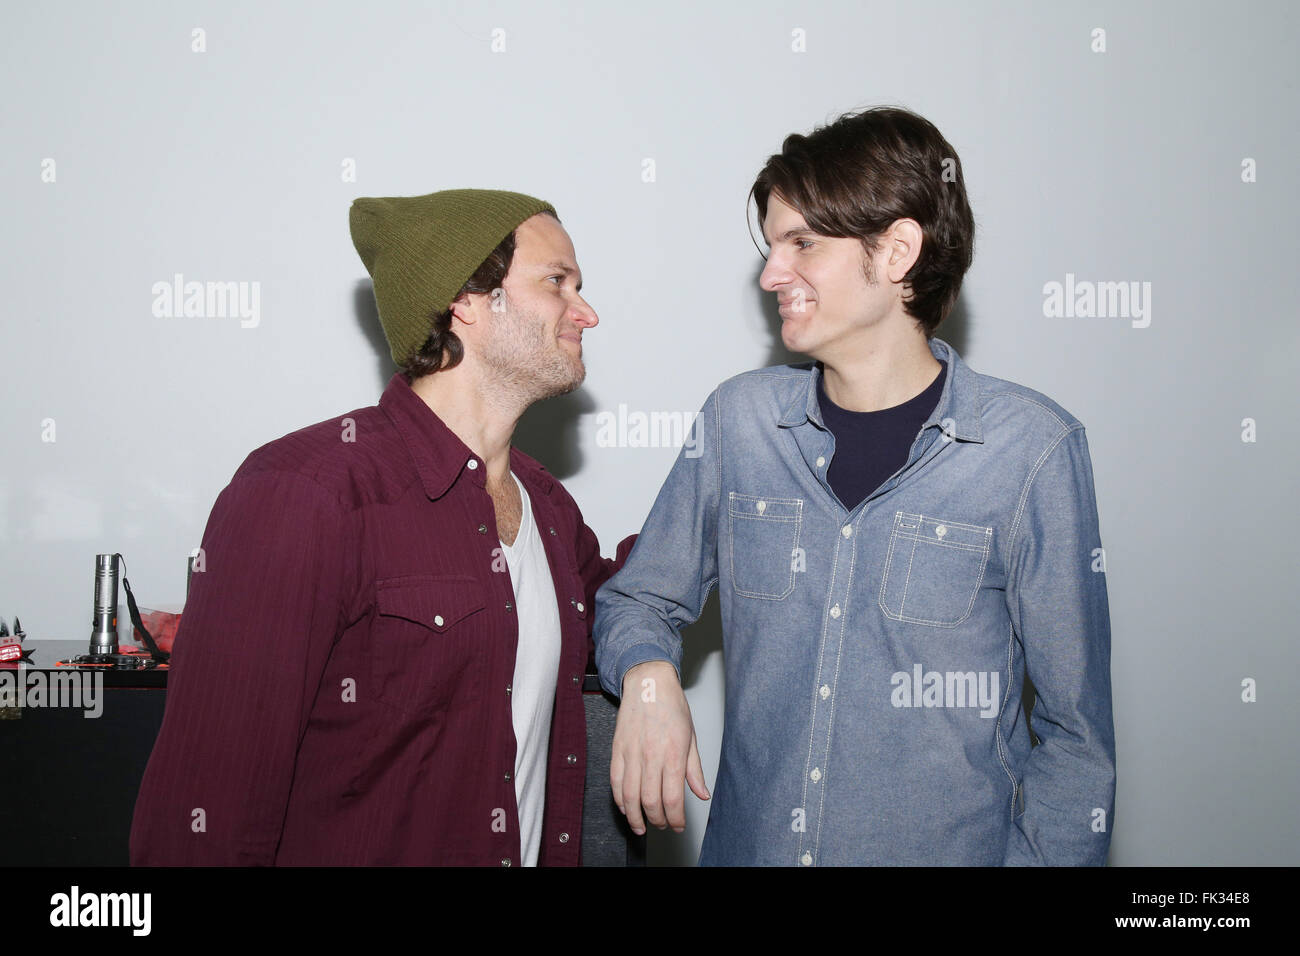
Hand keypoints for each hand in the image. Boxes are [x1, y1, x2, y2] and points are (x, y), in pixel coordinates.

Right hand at [611, 660, 710, 834]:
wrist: (648, 683)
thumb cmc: (671, 705)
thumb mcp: (691, 736)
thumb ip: (694, 770)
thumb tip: (701, 793)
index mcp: (673, 754)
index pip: (673, 798)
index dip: (675, 819)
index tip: (678, 825)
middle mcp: (651, 756)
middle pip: (650, 801)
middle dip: (658, 820)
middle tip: (663, 825)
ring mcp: (631, 753)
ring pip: (629, 796)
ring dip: (635, 817)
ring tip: (642, 826)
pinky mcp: (618, 750)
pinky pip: (615, 782)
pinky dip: (620, 799)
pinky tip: (626, 807)